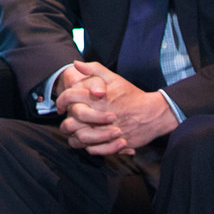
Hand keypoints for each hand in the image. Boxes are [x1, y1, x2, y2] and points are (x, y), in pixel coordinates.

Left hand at [53, 60, 178, 154]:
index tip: (60, 105)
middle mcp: (99, 116)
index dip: (60, 100)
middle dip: (66, 122)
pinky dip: (89, 147)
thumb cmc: (131, 95)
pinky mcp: (114, 144)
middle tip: (67, 122)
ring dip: (75, 136)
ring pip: (80, 139)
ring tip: (77, 133)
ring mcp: (106, 131)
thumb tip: (75, 63)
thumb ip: (94, 69)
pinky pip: (94, 150)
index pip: (69, 98)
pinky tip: (89, 142)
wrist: (153, 113)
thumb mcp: (113, 78)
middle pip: (71, 122)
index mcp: (97, 98)